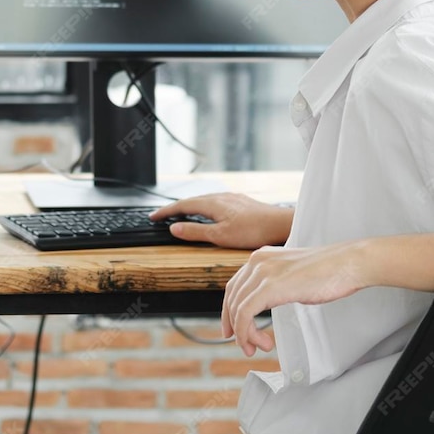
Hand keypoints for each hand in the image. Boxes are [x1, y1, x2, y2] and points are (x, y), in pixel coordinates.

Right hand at [149, 193, 293, 248]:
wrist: (281, 224)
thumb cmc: (253, 231)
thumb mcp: (219, 236)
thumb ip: (195, 232)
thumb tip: (174, 228)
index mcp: (212, 203)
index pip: (182, 205)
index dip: (166, 212)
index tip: (153, 218)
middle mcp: (221, 197)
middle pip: (191, 200)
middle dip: (175, 208)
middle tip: (163, 216)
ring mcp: (232, 198)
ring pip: (204, 200)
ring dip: (190, 207)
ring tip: (182, 214)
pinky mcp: (241, 202)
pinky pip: (215, 201)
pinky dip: (204, 207)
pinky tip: (210, 213)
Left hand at [221, 242, 367, 356]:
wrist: (347, 264)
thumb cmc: (328, 271)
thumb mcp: (292, 274)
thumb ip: (275, 283)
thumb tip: (265, 301)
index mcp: (261, 256)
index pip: (234, 285)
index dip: (229, 310)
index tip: (232, 329)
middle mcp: (257, 261)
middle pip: (231, 297)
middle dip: (233, 325)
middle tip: (243, 344)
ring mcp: (263, 272)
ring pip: (237, 308)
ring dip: (244, 334)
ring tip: (257, 347)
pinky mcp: (270, 287)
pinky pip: (245, 313)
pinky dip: (246, 331)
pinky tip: (259, 342)